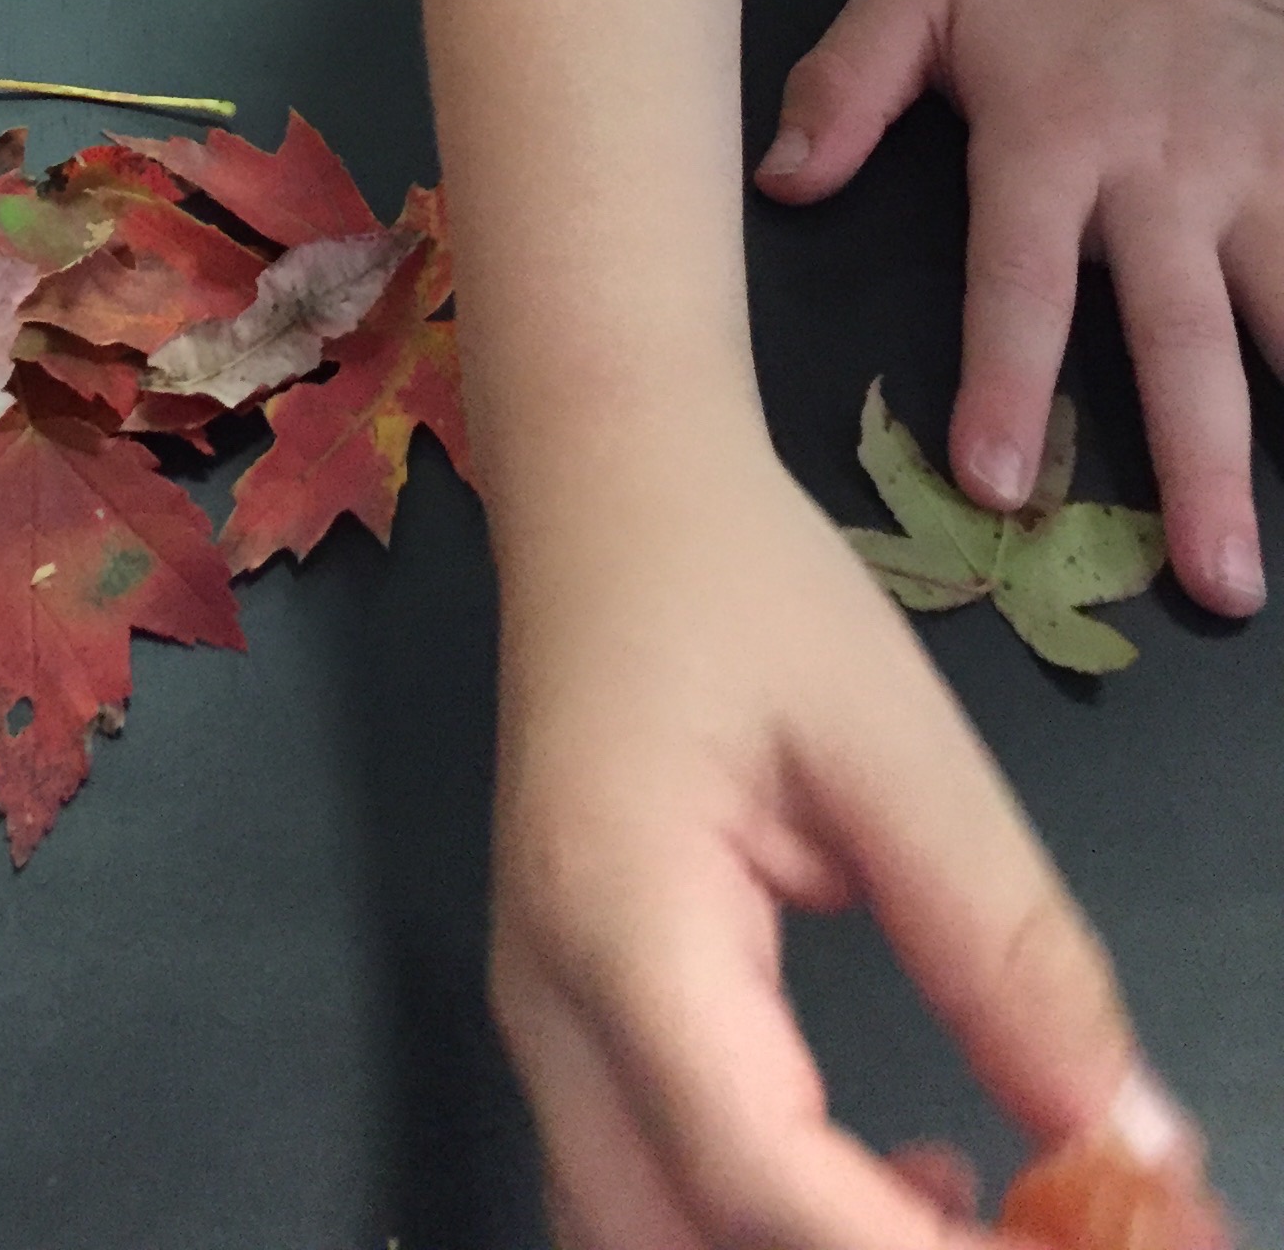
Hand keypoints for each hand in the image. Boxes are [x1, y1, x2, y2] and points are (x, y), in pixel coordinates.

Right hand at [494, 425, 1145, 1247]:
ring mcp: (539, 1020)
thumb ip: (1004, 944)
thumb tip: (1129, 1136)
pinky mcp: (566, 1015)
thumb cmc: (740, 587)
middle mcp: (551, 1005)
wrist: (605, 494)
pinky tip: (891, 1171)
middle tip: (1030, 1237)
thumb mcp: (900, 741)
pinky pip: (644, 1185)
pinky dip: (759, 1230)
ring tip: (975, 1212)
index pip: (757, 1174)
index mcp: (623, 923)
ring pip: (640, 1237)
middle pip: (671, 1249)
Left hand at [764, 0, 1283, 618]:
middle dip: (1196, 463)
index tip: (996, 480)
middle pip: (1177, 334)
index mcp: (1048, 138)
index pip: (1018, 276)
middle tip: (1210, 584)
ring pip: (1283, 320)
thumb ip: (844, 84)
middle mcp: (1159, 177)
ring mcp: (1249, 181)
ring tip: (1280, 551)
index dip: (1006, 378)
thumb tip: (780, 180)